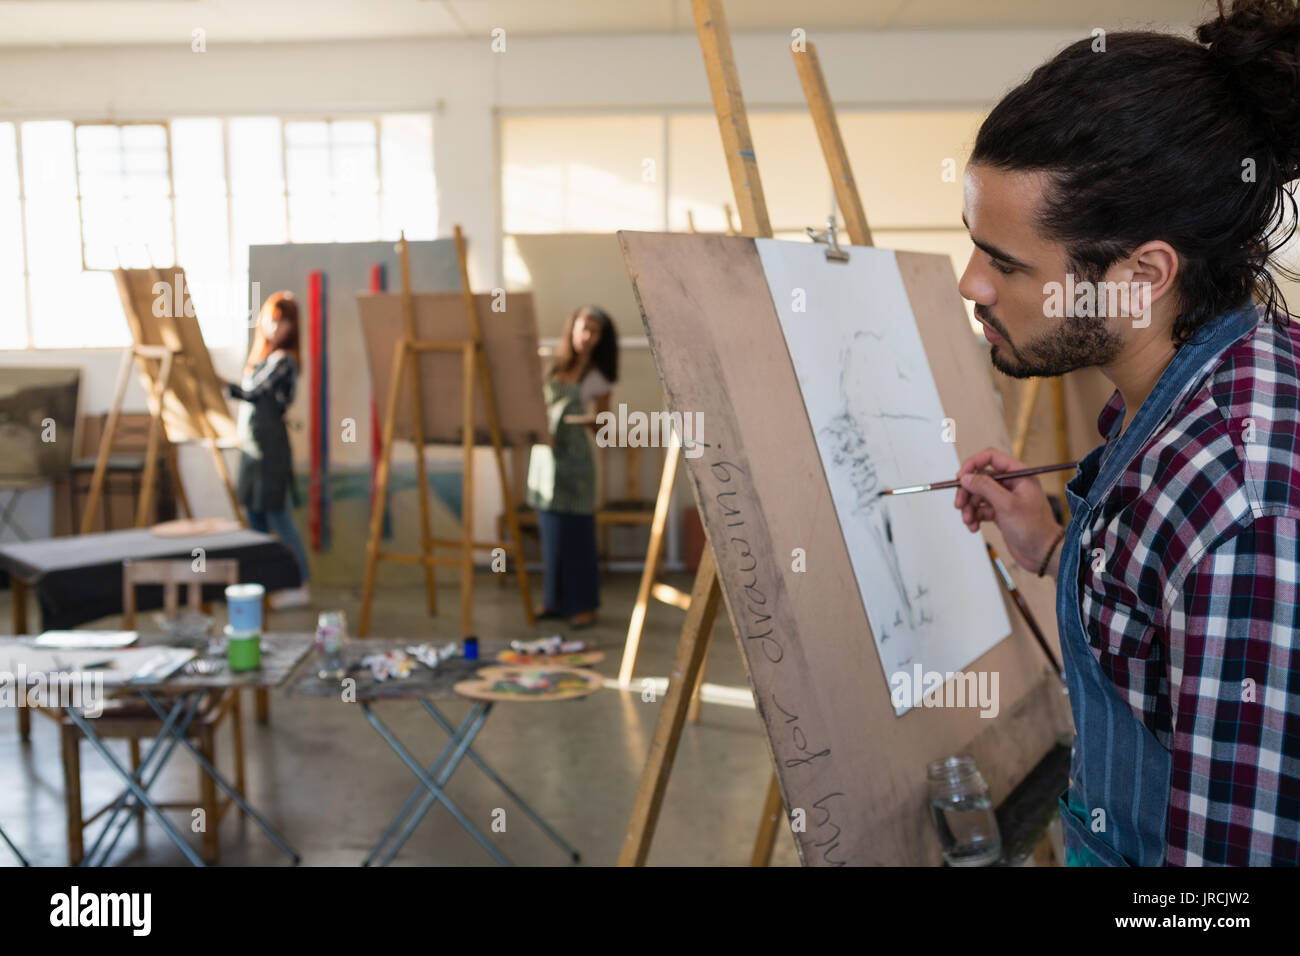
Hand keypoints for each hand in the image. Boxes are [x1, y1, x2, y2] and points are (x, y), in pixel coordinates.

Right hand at [953, 447, 1062, 574]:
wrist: (1043, 554)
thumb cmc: (1034, 528)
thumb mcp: (1007, 505)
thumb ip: (985, 487)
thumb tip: (966, 477)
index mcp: (1019, 475)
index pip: (991, 458)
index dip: (973, 464)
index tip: (960, 477)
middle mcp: (1012, 484)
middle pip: (980, 478)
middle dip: (967, 492)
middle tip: (959, 504)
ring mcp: (1006, 499)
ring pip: (978, 495)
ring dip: (969, 507)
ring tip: (968, 520)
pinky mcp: (1001, 513)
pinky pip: (981, 509)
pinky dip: (974, 517)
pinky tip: (974, 527)